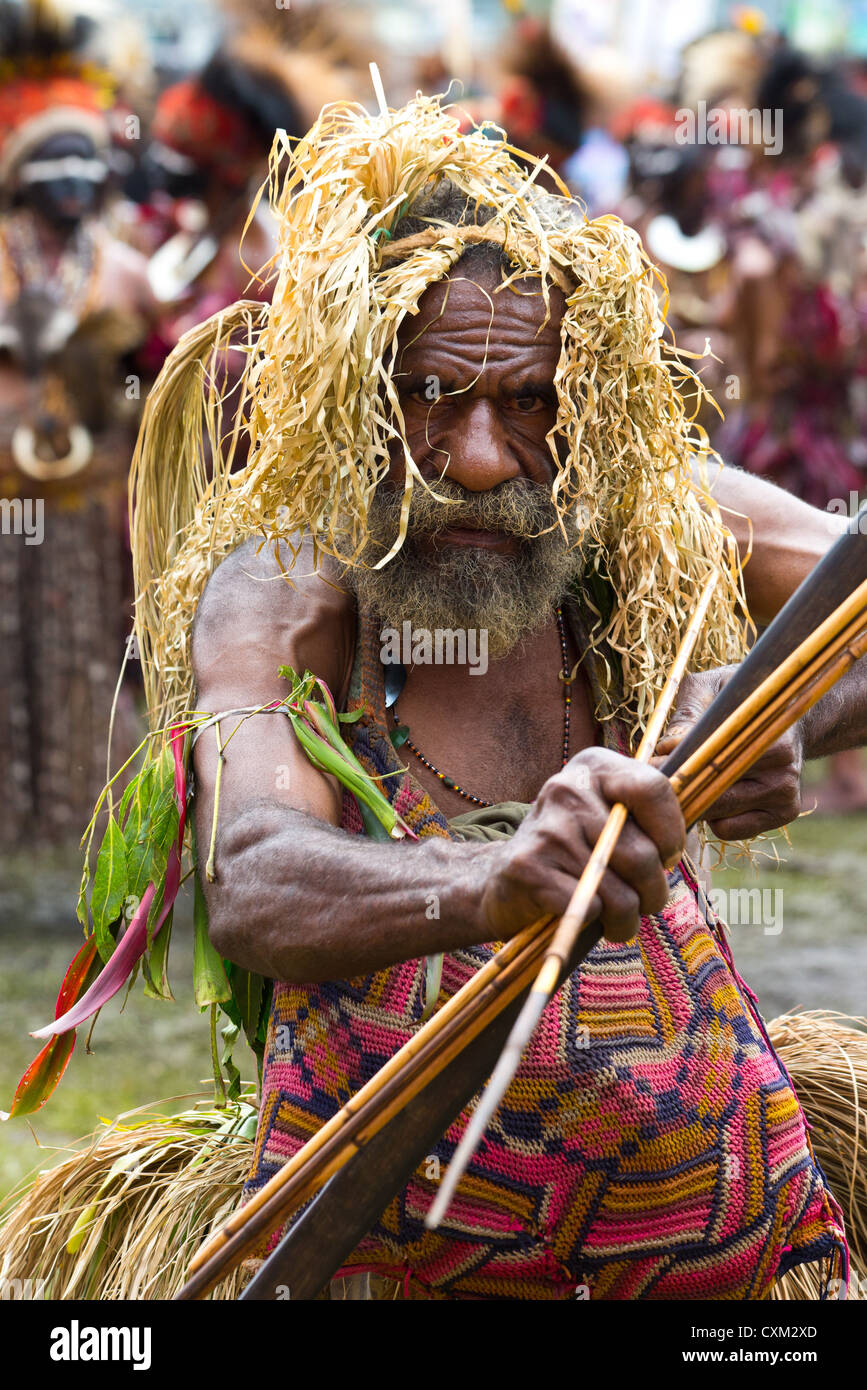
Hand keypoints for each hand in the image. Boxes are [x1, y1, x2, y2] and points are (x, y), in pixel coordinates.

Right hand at [480, 747, 685, 943]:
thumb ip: (647, 814)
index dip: (672, 832)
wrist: (503, 881)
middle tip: (645, 902)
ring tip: (617, 921)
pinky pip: (589, 907)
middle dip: (653, 892)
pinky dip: (593, 921)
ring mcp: (546, 827)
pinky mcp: (528, 867)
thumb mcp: (609, 817)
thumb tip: (702, 816)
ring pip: (618, 890)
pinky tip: (581, 917)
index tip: (668, 856)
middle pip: (641, 853)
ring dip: (626, 918)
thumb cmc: (576, 853)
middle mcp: (567, 788)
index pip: (654, 788)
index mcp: (594, 766)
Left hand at [655, 665, 802, 838]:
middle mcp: (784, 775)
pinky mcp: (782, 814)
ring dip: (696, 801)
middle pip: (715, 796)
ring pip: (718, 817)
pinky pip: (729, 829)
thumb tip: (668, 748)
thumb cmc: (742, 697)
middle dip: (679, 788)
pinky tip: (716, 791)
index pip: (715, 764)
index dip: (677, 765)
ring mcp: (785, 798)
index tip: (651, 763)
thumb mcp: (715, 687)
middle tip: (656, 776)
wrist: (788, 710)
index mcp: (773, 743)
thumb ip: (690, 712)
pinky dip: (714, 816)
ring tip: (690, 778)